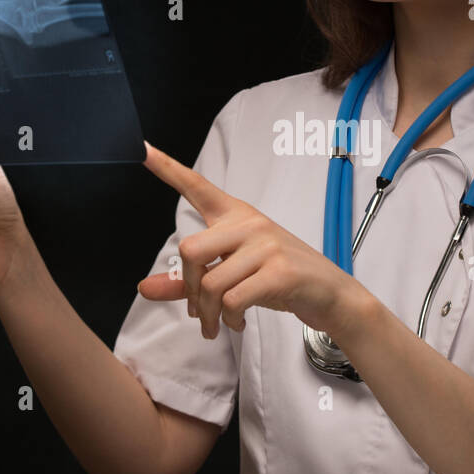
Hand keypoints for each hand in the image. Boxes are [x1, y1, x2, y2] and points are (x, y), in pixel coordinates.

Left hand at [136, 140, 364, 339]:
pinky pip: (233, 300)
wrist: (330, 294)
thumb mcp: (233, 275)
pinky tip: (237, 323)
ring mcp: (267, 246)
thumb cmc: (279, 279)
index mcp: (236, 216)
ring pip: (211, 283)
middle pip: (190, 249)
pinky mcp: (280, 272)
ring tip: (217, 325)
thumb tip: (144, 288)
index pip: (198, 187)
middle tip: (198, 311)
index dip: (168, 169)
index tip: (143, 148)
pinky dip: (229, 319)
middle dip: (188, 289)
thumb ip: (188, 282)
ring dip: (208, 315)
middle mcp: (250, 224)